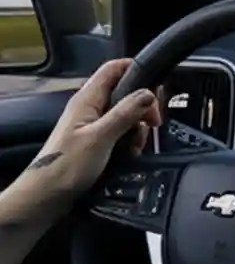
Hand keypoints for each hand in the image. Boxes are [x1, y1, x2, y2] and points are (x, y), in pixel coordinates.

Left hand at [22, 58, 161, 212]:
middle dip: (143, 106)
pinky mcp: (98, 141)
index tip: (157, 85)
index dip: (135, 69)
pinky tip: (131, 154)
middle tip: (154, 123)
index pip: (113, 69)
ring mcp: (94, 125)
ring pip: (127, 115)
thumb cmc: (68, 164)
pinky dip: (131, 141)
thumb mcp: (101, 137)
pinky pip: (122, 133)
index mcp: (87, 99)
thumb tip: (149, 93)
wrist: (48, 194)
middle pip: (125, 93)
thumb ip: (125, 113)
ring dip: (138, 128)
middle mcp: (91, 108)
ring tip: (137, 145)